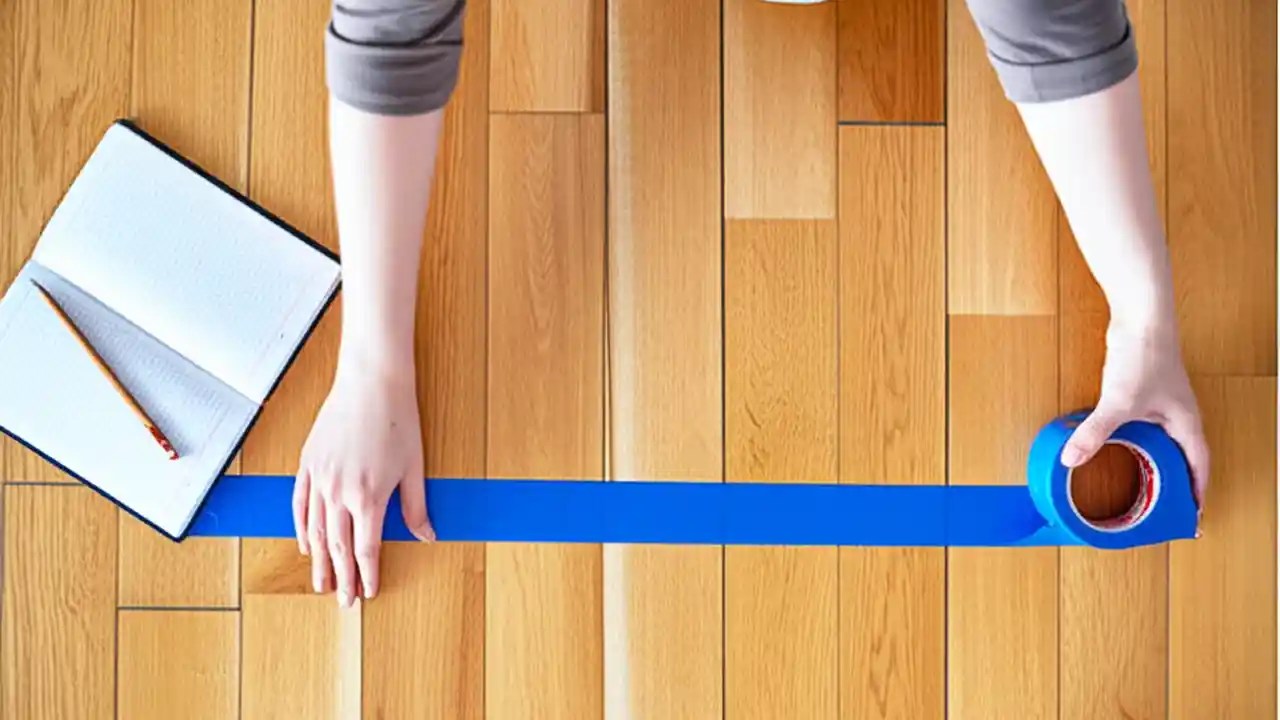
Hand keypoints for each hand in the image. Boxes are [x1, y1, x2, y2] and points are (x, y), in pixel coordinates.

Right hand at [294, 365, 432, 606]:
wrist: (372, 381)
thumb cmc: (398, 420)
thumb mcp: (415, 466)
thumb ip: (415, 507)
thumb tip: (427, 537)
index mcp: (369, 496)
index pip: (366, 547)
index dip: (367, 573)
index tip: (368, 592)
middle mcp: (340, 492)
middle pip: (338, 545)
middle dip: (342, 576)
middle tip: (343, 602)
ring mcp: (320, 477)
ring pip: (315, 529)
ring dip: (319, 560)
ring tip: (321, 583)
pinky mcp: (308, 463)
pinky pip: (299, 503)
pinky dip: (301, 527)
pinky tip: (306, 544)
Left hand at [1061, 320, 1209, 511]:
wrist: (1142, 316)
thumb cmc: (1144, 357)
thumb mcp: (1118, 402)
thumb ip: (1094, 433)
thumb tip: (1071, 459)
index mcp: (1186, 424)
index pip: (1198, 467)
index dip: (1196, 492)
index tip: (1193, 514)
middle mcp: (1181, 415)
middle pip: (1185, 457)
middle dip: (1179, 481)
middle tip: (1168, 504)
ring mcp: (1165, 402)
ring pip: (1167, 440)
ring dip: (1160, 460)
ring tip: (1147, 481)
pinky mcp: (1148, 390)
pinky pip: (1148, 424)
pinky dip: (1141, 439)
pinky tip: (1123, 444)